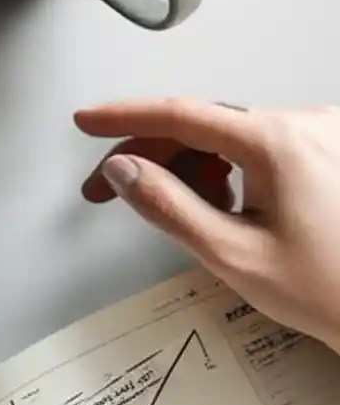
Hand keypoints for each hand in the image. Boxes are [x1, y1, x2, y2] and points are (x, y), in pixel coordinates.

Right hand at [77, 99, 339, 351]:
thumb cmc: (328, 289)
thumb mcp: (231, 253)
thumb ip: (168, 205)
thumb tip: (124, 170)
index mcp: (279, 143)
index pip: (182, 116)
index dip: (125, 118)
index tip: (88, 121)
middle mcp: (305, 126)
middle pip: (202, 125)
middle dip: (149, 153)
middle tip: (106, 187)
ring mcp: (320, 134)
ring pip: (227, 135)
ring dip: (188, 165)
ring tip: (174, 209)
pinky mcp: (326, 149)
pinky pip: (258, 145)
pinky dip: (225, 168)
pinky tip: (218, 203)